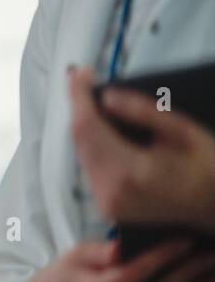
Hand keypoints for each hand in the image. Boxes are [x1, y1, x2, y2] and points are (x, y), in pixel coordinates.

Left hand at [69, 67, 214, 234]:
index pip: (88, 127)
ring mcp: (107, 203)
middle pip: (80, 140)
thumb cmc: (208, 170)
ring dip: (85, 126)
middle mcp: (111, 192)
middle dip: (80, 107)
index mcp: (130, 173)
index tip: (79, 74)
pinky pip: (90, 167)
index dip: (79, 96)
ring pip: (82, 153)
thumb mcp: (183, 132)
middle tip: (84, 80)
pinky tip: (101, 127)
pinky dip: (93, 144)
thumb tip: (107, 97)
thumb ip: (143, 112)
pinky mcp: (107, 206)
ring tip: (92, 100)